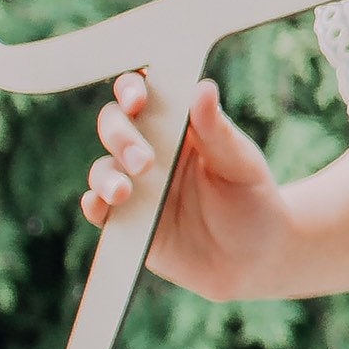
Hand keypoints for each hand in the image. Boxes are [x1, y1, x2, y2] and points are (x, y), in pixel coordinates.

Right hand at [83, 72, 295, 301]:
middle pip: (116, 126)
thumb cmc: (252, 201)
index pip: (147, 95)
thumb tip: (203, 88)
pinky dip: (94, 204)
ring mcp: (136, 185)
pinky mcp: (127, 221)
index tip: (137, 98)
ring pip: (104, 167)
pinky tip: (100, 205)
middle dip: (120, 136)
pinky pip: (100, 209)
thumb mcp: (242, 165)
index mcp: (180, 126)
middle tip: (144, 160)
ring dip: (106, 175)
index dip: (133, 88)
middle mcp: (152, 150)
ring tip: (124, 191)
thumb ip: (218, 132)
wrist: (254, 260)